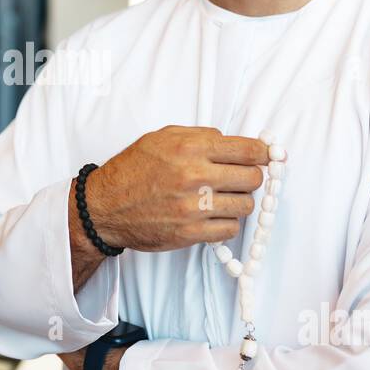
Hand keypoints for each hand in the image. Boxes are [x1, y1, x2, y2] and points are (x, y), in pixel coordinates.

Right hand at [82, 126, 267, 252]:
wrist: (105, 206)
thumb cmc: (133, 170)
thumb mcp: (162, 137)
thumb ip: (200, 136)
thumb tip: (234, 142)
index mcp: (191, 148)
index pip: (249, 150)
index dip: (262, 153)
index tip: (265, 156)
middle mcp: (195, 176)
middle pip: (253, 178)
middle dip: (250, 177)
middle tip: (238, 178)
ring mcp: (194, 207)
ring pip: (246, 205)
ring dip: (238, 201)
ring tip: (221, 197)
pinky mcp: (191, 233)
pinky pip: (230, 229)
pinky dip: (226, 222)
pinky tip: (213, 215)